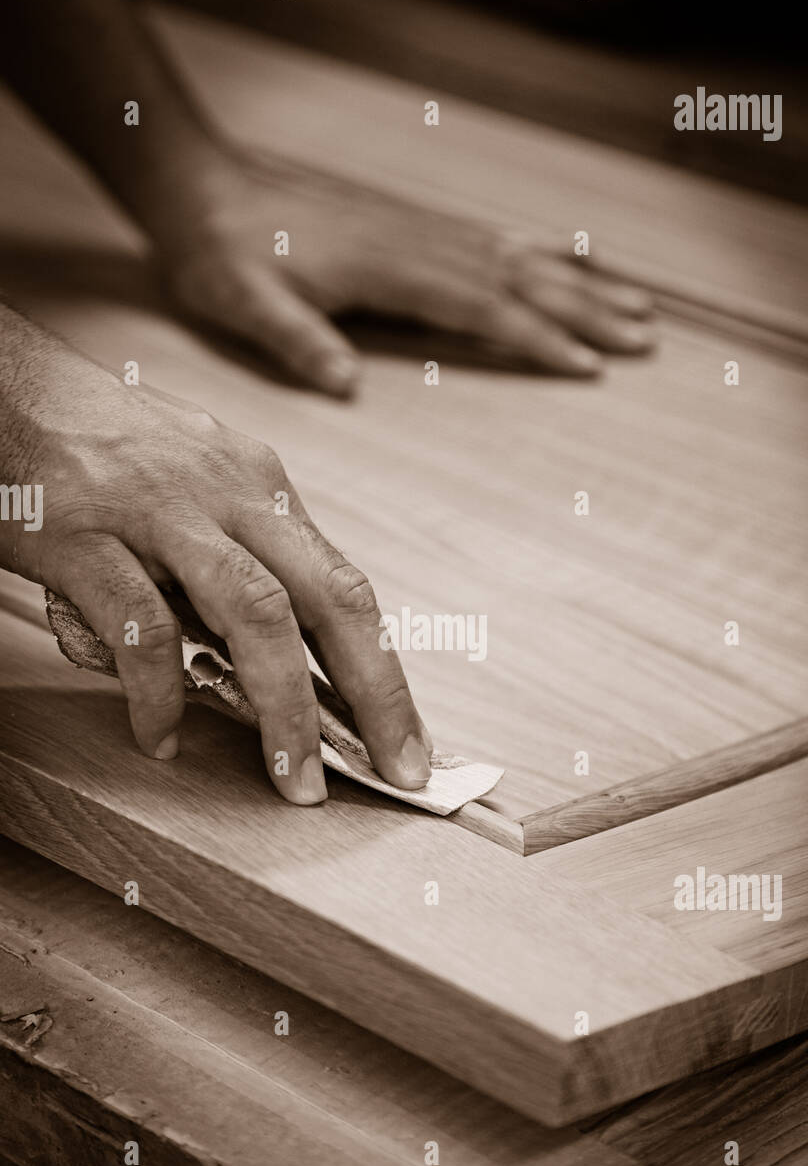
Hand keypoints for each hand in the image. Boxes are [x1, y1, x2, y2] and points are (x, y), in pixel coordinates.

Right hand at [0, 317, 431, 801]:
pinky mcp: (83, 537)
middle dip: (372, 695)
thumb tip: (281, 668)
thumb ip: (238, 565)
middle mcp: (225, 493)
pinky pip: (139, 628)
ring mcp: (157, 513)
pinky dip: (158, 694)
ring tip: (292, 779)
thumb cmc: (101, 450)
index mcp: (259, 488)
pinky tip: (161, 736)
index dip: (385, 672)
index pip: (346, 588)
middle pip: (325, 601)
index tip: (408, 743)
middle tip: (393, 772)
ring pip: (253, 615)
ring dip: (284, 707)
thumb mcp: (194, 488)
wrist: (1, 387)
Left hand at [159, 158, 654, 396]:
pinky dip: (541, 250)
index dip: (537, 338)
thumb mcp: (244, 304)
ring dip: (581, 282)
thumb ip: (297, 341)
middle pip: (522, 279)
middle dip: (586, 311)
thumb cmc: (226, 255)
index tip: (589, 366)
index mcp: (391, 268)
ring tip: (638, 304)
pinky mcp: (415, 228)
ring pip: (520, 257)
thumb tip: (346, 386)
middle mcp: (420, 244)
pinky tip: (568, 257)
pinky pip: (495, 238)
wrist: (206, 194)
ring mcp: (423, 231)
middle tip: (645, 338)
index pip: (481, 307)